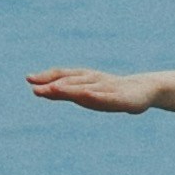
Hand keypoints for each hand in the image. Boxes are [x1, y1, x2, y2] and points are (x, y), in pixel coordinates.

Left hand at [27, 67, 156, 111]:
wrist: (144, 90)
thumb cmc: (110, 90)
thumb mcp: (85, 92)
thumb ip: (63, 92)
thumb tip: (37, 90)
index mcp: (85, 77)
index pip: (63, 75)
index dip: (47, 77)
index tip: (29, 80)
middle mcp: (95, 80)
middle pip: (72, 82)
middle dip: (55, 86)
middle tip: (37, 89)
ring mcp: (109, 88)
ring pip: (88, 88)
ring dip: (71, 89)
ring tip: (56, 89)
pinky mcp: (123, 98)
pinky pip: (109, 97)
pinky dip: (97, 95)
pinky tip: (88, 95)